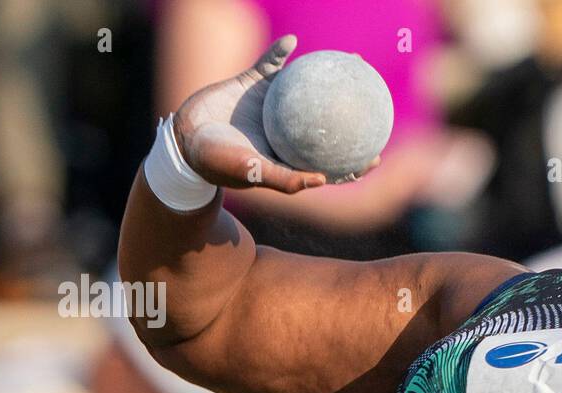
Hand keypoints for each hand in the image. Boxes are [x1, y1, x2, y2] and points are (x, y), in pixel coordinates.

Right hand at [171, 35, 378, 192]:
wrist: (184, 138)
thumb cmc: (218, 163)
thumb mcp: (254, 173)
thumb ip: (286, 179)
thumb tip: (323, 180)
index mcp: (289, 155)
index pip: (329, 161)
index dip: (353, 161)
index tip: (376, 154)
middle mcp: (284, 131)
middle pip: (325, 123)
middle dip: (351, 113)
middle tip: (375, 99)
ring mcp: (270, 106)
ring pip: (306, 89)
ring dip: (327, 74)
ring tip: (350, 58)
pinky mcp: (251, 84)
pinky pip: (270, 64)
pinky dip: (280, 52)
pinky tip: (292, 42)